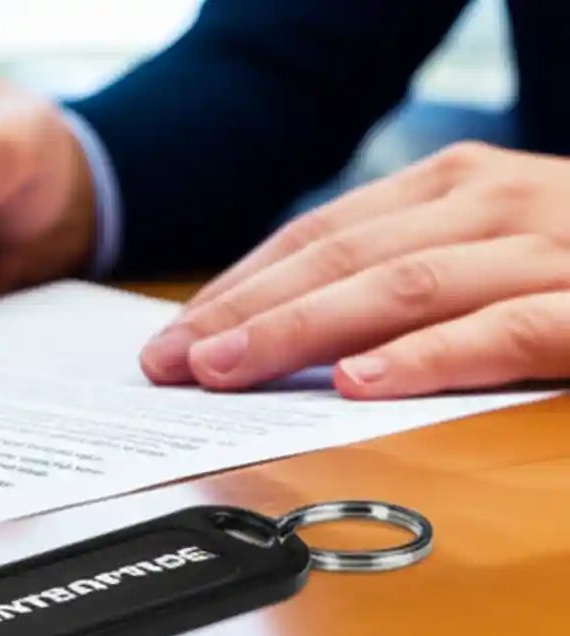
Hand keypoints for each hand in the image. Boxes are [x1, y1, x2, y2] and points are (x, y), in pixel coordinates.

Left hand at [139, 142, 569, 398]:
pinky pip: (504, 332)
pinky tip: (361, 384)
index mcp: (453, 184)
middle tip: (171, 363)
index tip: (171, 337)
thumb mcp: (478, 242)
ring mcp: (548, 251)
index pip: (317, 236)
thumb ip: (394, 268)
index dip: (236, 287)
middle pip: (341, 259)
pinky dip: (427, 358)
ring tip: (229, 369)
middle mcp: (492, 203)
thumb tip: (274, 321)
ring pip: (404, 287)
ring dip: (304, 332)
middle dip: (245, 314)